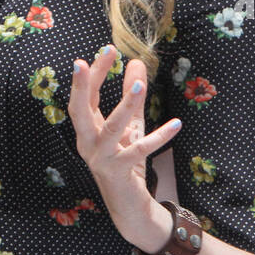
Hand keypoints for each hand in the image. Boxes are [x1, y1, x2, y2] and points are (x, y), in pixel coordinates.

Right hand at [67, 45, 179, 250]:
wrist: (129, 204)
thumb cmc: (126, 161)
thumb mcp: (131, 124)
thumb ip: (131, 95)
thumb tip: (137, 61)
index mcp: (86, 130)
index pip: (84, 97)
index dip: (93, 73)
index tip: (107, 49)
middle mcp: (87, 143)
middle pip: (79, 110)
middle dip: (83, 83)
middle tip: (93, 58)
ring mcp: (100, 159)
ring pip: (111, 128)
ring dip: (125, 105)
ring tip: (140, 85)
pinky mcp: (119, 172)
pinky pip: (139, 151)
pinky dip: (159, 137)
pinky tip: (176, 123)